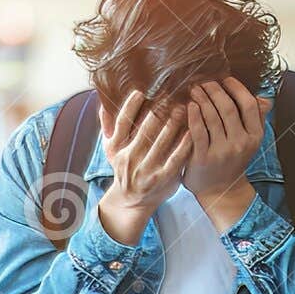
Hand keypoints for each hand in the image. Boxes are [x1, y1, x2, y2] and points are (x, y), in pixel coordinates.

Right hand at [96, 91, 189, 245]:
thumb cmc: (125, 169)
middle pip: (145, 129)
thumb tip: (103, 102)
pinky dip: (184, 144)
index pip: (122, 122)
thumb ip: (108, 127)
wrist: (131, 201)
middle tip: (171, 95)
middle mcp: (130, 157)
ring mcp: (146, 169)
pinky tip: (192, 132)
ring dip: (173, 123)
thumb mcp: (111, 150)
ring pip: (161, 141)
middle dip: (158, 111)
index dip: (130, 106)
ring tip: (183, 108)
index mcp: (117, 148)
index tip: (141, 92)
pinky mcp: (162, 179)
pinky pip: (175, 158)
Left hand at [183, 77, 273, 230]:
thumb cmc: (232, 159)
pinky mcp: (204, 157)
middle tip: (205, 81)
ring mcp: (223, 151)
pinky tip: (189, 105)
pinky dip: (193, 115)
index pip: (249, 105)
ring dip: (202, 98)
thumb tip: (265, 99)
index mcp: (255, 136)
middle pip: (229, 108)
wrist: (219, 190)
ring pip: (212, 116)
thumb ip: (256, 119)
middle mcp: (241, 143)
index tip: (225, 79)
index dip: (237, 88)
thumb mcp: (249, 141)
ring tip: (195, 89)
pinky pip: (198, 130)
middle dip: (215, 90)